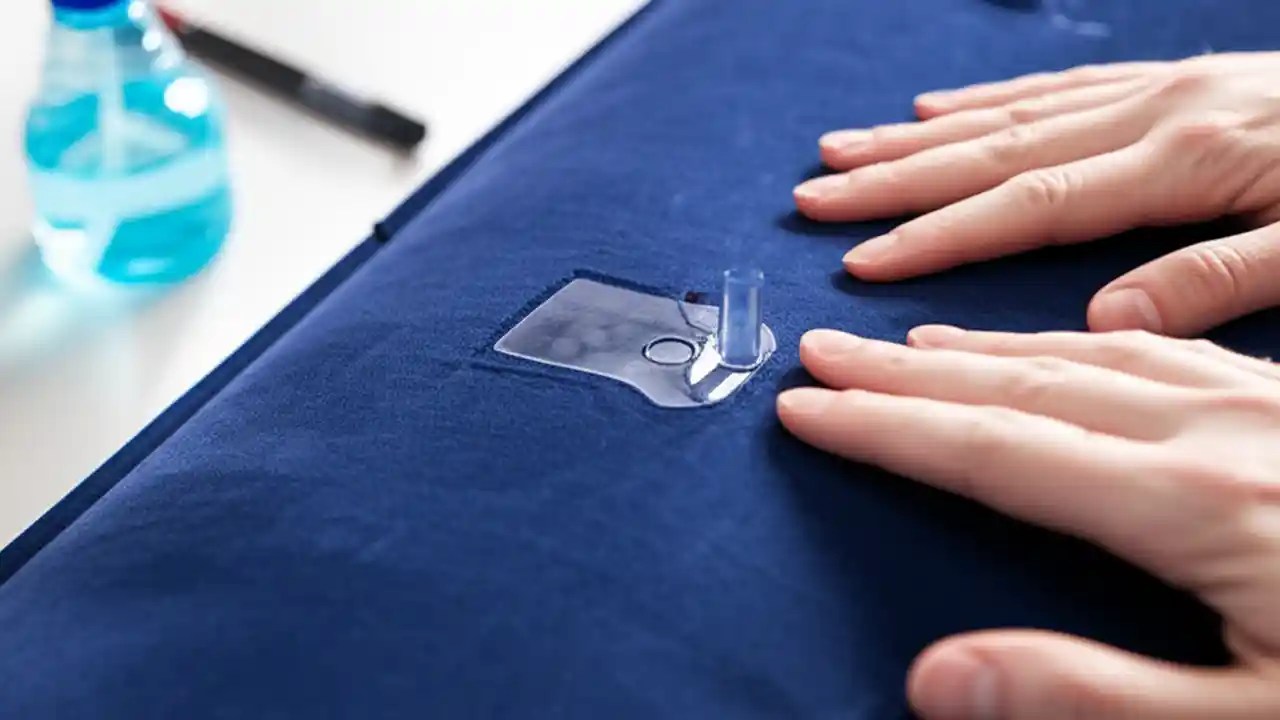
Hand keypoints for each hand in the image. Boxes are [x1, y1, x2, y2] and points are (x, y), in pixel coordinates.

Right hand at [777, 327, 1279, 718]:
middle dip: (907, 370)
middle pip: (1026, 381)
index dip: (886, 429)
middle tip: (825, 350)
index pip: (994, 452)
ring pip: (1096, 352)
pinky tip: (1077, 342)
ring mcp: (1268, 403)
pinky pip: (1170, 347)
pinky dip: (1090, 339)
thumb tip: (934, 679)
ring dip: (989, 345)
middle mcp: (1221, 429)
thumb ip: (1093, 695)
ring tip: (915, 344)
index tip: (807, 408)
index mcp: (1198, 504)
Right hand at [794, 53, 1279, 336]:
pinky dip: (992, 102)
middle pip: (998, 151)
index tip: (857, 269)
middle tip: (810, 200)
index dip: (937, 240)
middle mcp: (1160, 116)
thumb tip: (1105, 318)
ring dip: (920, 138)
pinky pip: (1064, 89)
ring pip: (1014, 115)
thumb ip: (1225, 279)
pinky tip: (942, 109)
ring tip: (842, 151)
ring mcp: (1167, 92)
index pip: (1031, 207)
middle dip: (896, 180)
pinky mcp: (1181, 86)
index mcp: (1190, 165)